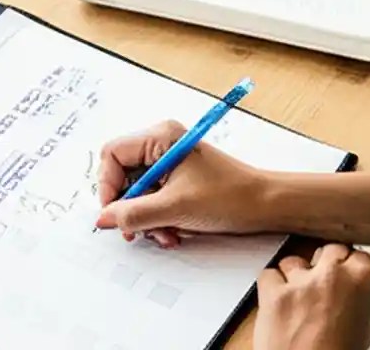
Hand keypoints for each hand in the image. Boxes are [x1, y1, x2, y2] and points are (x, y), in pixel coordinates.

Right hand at [94, 120, 272, 246]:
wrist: (265, 206)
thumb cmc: (229, 197)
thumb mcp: (175, 208)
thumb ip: (134, 214)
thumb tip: (104, 218)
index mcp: (160, 137)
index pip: (113, 155)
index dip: (108, 185)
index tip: (113, 213)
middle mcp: (162, 145)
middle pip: (123, 175)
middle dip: (131, 207)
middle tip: (137, 230)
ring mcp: (169, 162)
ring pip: (138, 192)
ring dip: (146, 217)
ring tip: (164, 233)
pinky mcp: (177, 179)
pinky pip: (153, 198)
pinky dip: (157, 218)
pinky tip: (172, 231)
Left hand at [254, 244, 369, 349]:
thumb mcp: (366, 336)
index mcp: (360, 281)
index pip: (359, 256)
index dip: (353, 267)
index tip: (349, 273)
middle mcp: (329, 274)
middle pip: (328, 249)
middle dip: (327, 264)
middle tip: (325, 282)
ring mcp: (299, 282)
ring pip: (295, 260)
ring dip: (297, 274)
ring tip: (300, 298)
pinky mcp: (272, 292)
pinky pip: (268, 274)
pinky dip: (271, 285)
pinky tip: (279, 301)